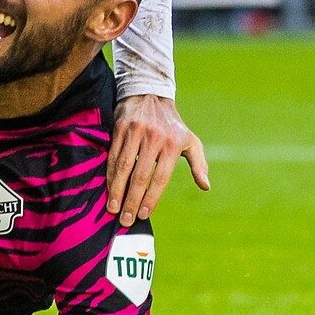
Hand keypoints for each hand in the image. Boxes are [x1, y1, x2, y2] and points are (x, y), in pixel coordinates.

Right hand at [104, 94, 209, 227]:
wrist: (149, 94)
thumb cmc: (172, 124)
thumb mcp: (190, 141)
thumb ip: (199, 164)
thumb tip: (205, 186)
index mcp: (173, 145)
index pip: (160, 178)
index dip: (152, 198)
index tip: (144, 215)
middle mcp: (154, 139)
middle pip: (140, 176)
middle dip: (132, 200)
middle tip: (126, 220)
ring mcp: (135, 133)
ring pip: (123, 167)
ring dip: (117, 190)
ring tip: (113, 208)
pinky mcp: (120, 129)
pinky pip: (113, 156)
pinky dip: (109, 174)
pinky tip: (108, 188)